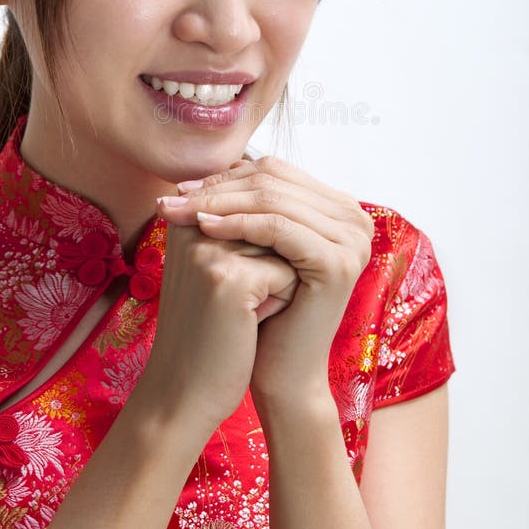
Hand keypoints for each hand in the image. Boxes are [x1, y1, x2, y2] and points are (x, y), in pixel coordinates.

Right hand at [140, 220, 297, 435]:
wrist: (183, 393)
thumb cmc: (209, 329)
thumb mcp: (219, 266)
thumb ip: (244, 227)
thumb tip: (292, 196)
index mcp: (187, 215)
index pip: (262, 205)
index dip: (264, 251)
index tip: (231, 286)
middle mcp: (193, 222)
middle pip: (275, 222)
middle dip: (274, 264)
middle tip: (235, 304)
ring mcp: (208, 248)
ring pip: (286, 245)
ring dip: (278, 280)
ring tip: (241, 311)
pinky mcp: (229, 277)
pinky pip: (288, 273)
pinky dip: (279, 301)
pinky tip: (247, 324)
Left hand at [159, 157, 373, 409]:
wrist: (281, 371)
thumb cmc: (264, 307)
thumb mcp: (257, 245)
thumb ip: (250, 202)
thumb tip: (219, 157)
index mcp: (339, 207)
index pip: (275, 172)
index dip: (226, 176)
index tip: (181, 188)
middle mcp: (355, 217)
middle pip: (273, 182)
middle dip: (218, 187)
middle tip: (173, 196)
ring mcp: (352, 239)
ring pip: (272, 201)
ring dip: (219, 202)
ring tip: (179, 211)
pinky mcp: (338, 261)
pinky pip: (277, 228)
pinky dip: (237, 224)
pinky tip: (204, 229)